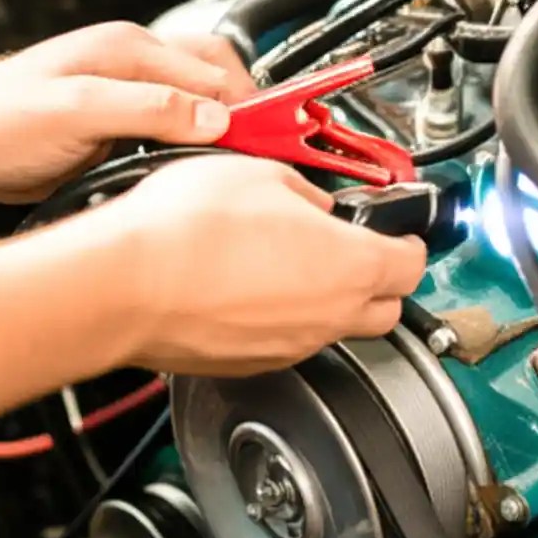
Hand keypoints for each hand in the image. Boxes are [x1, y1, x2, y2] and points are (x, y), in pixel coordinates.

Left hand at [0, 22, 257, 202]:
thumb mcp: (76, 113)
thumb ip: (147, 110)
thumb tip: (214, 118)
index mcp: (131, 51)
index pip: (218, 72)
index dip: (248, 111)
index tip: (267, 148)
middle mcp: (136, 65)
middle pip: (220, 79)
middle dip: (246, 117)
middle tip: (259, 160)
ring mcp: (130, 93)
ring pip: (201, 105)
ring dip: (222, 133)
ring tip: (235, 167)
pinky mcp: (121, 123)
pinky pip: (175, 129)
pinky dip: (195, 148)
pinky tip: (195, 172)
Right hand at [90, 155, 427, 376]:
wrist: (124, 285)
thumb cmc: (186, 230)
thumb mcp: (261, 174)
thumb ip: (305, 191)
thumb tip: (312, 202)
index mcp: (350, 266)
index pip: (412, 264)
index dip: (407, 242)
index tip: (395, 233)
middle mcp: (328, 317)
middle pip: (384, 309)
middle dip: (376, 280)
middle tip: (350, 249)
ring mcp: (289, 348)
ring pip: (330, 327)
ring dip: (322, 299)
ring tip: (280, 262)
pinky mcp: (249, 364)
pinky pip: (282, 342)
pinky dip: (276, 319)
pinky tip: (242, 288)